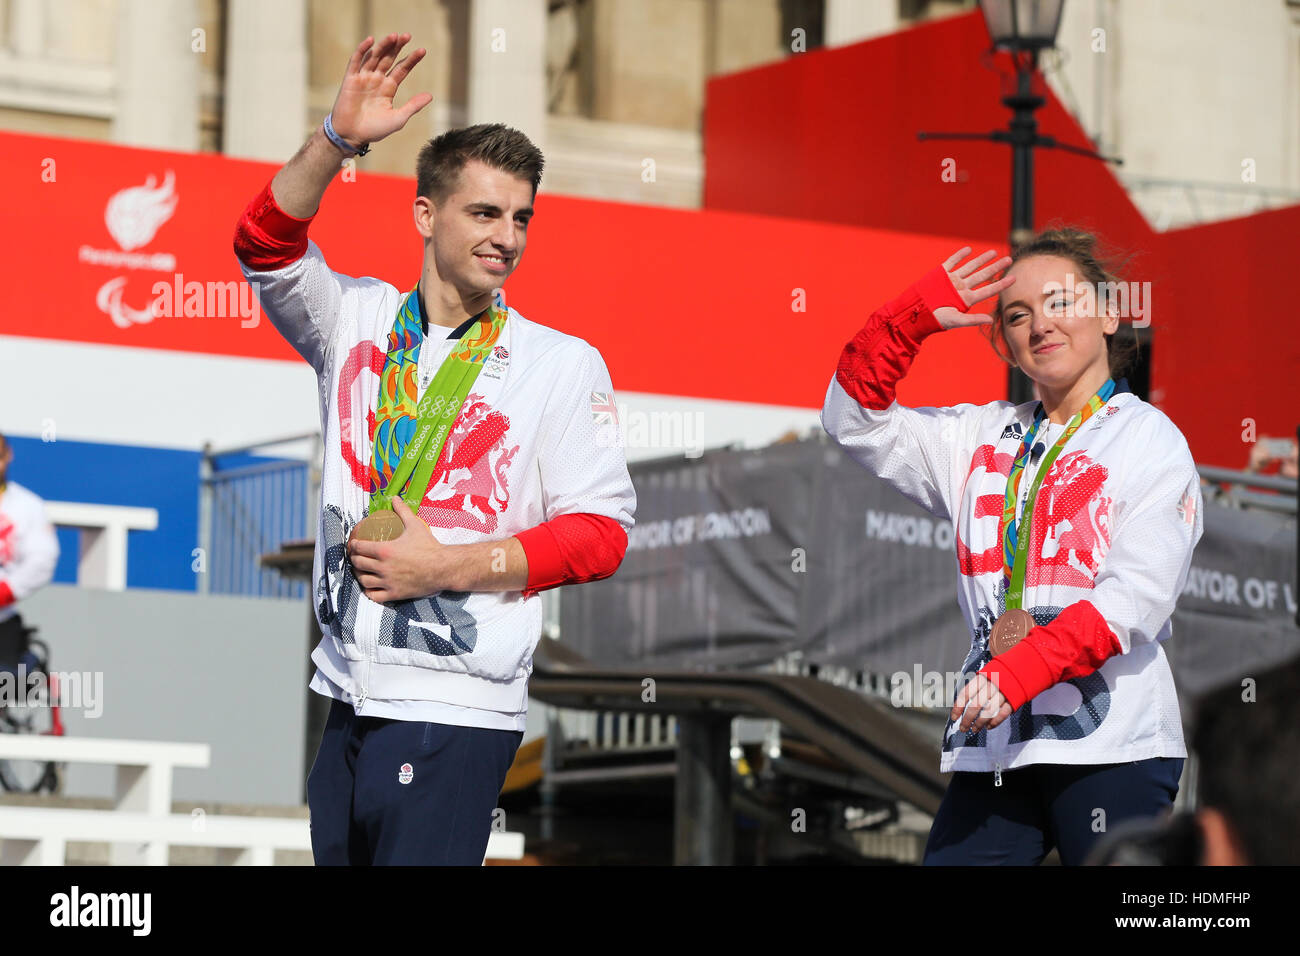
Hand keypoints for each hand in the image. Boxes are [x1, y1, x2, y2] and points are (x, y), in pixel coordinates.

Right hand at [329, 33, 432, 148]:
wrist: (352, 135)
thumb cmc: (375, 130)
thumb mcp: (398, 118)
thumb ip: (413, 106)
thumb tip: (430, 96)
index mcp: (389, 88)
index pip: (402, 69)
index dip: (411, 59)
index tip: (422, 50)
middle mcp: (377, 80)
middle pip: (389, 58)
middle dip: (397, 47)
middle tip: (407, 36)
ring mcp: (363, 78)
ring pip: (374, 56)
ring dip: (383, 45)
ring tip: (394, 36)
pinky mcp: (350, 79)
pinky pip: (356, 61)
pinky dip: (362, 50)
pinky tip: (371, 40)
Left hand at [347, 498, 452, 602]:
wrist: (443, 567)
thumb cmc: (430, 547)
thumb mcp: (415, 525)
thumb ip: (402, 511)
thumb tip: (395, 499)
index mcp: (385, 550)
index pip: (360, 547)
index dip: (354, 545)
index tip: (355, 544)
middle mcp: (383, 567)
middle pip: (358, 563)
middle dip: (354, 558)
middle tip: (356, 556)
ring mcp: (388, 582)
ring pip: (363, 580)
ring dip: (359, 575)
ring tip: (361, 571)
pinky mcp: (395, 594)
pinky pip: (374, 596)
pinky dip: (369, 591)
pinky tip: (370, 587)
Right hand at [931, 247, 1015, 329]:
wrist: (916, 312)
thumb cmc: (935, 319)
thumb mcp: (955, 320)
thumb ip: (973, 320)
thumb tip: (991, 320)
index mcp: (967, 299)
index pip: (989, 289)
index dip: (1001, 283)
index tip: (1014, 277)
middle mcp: (962, 288)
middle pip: (983, 275)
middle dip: (996, 267)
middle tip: (1009, 259)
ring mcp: (952, 279)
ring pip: (970, 266)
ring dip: (982, 259)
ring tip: (994, 252)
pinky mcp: (941, 273)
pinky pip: (952, 262)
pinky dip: (960, 256)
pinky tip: (969, 250)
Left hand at [949, 672, 1012, 732]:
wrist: (1022, 666)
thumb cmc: (1000, 672)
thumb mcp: (985, 673)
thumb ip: (974, 686)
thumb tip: (960, 702)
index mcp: (982, 677)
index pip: (965, 693)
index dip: (958, 707)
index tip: (954, 717)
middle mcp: (991, 685)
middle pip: (976, 705)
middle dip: (967, 719)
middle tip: (962, 728)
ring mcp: (1004, 692)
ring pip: (989, 711)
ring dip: (980, 723)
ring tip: (974, 729)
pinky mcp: (1014, 699)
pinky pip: (1003, 713)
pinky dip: (995, 721)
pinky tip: (988, 726)